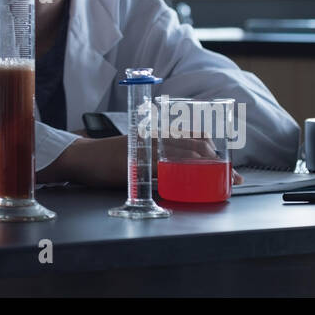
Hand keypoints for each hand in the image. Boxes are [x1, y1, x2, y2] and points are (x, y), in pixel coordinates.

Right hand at [39, 137, 243, 185]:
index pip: (189, 134)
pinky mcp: (136, 162)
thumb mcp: (136, 149)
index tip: (226, 161)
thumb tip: (178, 164)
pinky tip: (191, 182)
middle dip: (216, 161)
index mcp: (154, 132)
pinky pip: (163, 168)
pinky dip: (180, 175)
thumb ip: (155, 153)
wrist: (82, 158)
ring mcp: (145, 148)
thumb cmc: (108, 157)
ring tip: (221, 180)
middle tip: (232, 177)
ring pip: (182, 155)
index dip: (211, 147)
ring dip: (205, 168)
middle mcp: (152, 136)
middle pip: (192, 145)